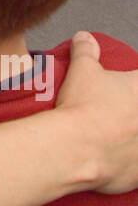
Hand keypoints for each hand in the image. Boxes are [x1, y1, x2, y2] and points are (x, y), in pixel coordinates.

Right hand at [57, 31, 137, 192]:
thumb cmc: (82, 108)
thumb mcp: (82, 70)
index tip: (125, 93)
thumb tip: (84, 37)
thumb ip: (85, 50)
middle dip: (132, 114)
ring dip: (132, 137)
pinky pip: (136, 169)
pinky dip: (129, 165)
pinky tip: (118, 160)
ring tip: (118, 137)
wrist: (74, 148)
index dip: (133, 86)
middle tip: (118, 115)